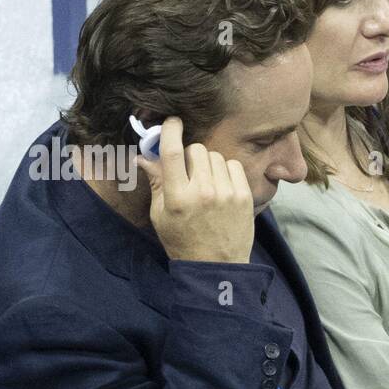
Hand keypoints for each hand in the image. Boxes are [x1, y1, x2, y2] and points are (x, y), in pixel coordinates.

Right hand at [136, 117, 253, 263]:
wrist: (216, 266)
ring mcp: (226, 193)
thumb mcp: (161, 215)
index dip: (171, 130)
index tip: (173, 122)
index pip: (172, 152)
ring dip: (208, 164)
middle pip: (196, 149)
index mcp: (177, 196)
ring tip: (206, 183)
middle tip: (188, 172)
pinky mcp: (244, 196)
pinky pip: (233, 165)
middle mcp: (203, 192)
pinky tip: (221, 186)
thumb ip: (156, 182)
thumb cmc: (182, 241)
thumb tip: (144, 156)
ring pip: (215, 156)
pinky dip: (225, 170)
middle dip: (189, 156)